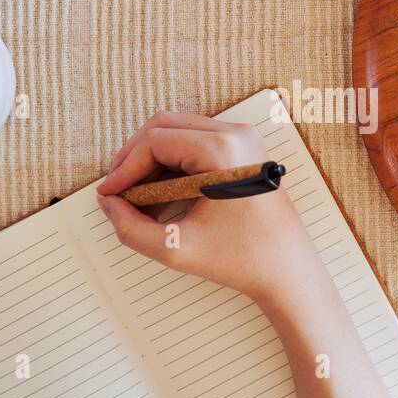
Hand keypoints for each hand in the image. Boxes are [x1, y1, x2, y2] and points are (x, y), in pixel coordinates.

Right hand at [96, 113, 328, 308]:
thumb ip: (130, 228)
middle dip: (133, 159)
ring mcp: (243, 139)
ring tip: (136, 200)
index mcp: (222, 150)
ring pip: (177, 133)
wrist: (288, 270)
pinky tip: (159, 198)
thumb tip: (108, 203)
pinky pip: (195, 144)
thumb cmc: (243, 260)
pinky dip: (171, 165)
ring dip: (151, 162)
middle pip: (164, 127)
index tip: (108, 195)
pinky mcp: (244, 150)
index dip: (124, 168)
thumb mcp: (176, 248)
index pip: (154, 141)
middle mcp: (235, 134)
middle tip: (117, 193)